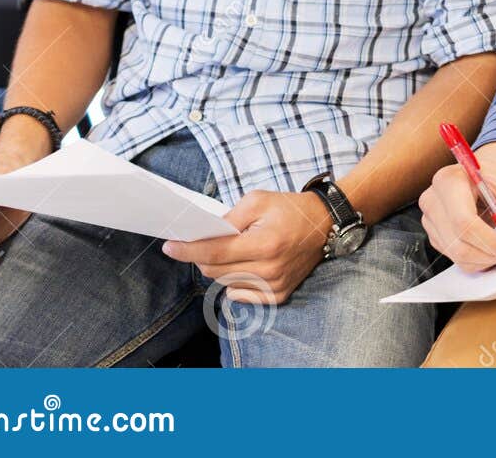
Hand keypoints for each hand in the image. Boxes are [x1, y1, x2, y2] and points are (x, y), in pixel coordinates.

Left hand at [161, 190, 331, 303]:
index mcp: (265, 243)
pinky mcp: (280, 294)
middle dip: (202, 256)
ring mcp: (275, 285)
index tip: (169, 246)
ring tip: (233, 250)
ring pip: (226, 283)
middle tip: (204, 242)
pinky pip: (241, 295)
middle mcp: (269, 269)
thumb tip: (204, 235)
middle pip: (215, 271)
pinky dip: (235, 282)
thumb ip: (229, 218)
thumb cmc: (290, 208)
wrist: (325, 223)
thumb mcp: (258, 200)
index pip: (214, 252)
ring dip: (220, 268)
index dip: (187, 250)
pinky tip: (244, 266)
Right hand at [417, 142, 495, 271]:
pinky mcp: (436, 235)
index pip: (464, 222)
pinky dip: (479, 259)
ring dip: (487, 258)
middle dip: (491, 253)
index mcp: (450, 180)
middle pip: (459, 244)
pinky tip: (491, 244)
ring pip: (458, 256)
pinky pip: (457, 259)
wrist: (487, 172)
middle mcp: (433, 200)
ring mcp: (430, 219)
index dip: (491, 240)